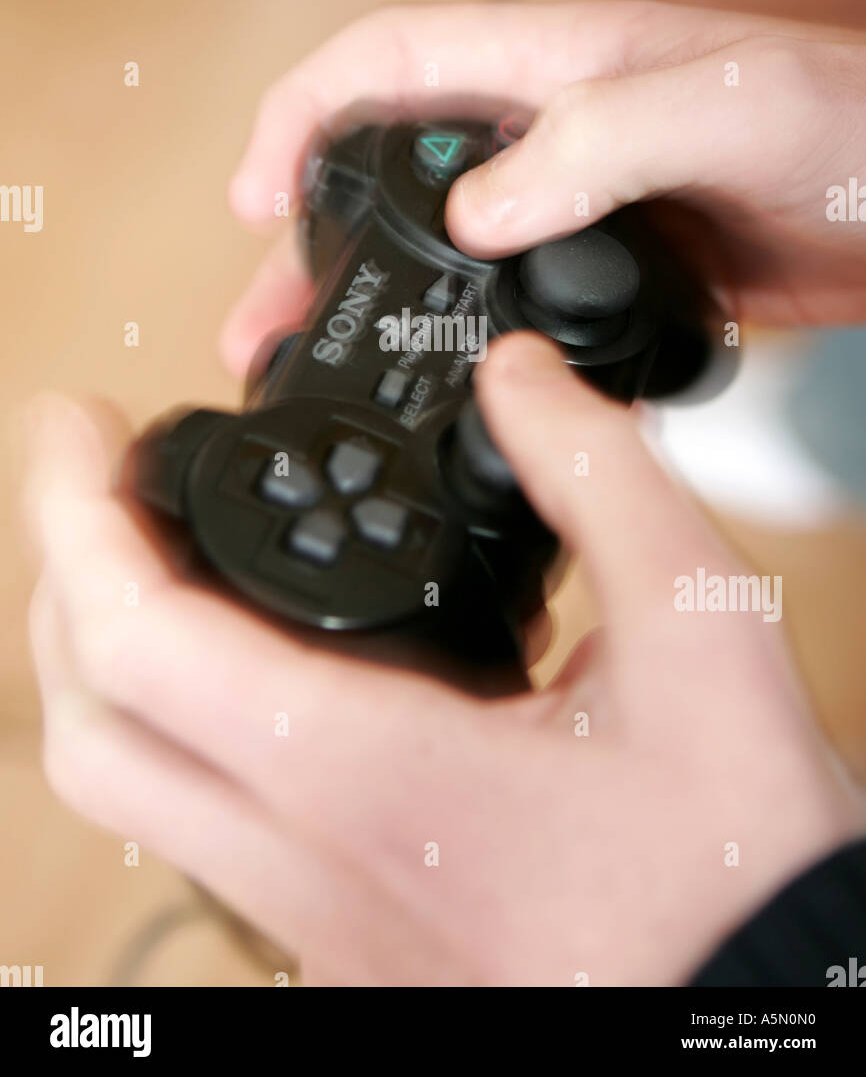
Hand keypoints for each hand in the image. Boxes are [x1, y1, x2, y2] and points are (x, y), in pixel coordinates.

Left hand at [23, 336, 862, 985]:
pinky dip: (182, 732)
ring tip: (160, 564)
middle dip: (60, 586)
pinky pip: (205, 834)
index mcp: (371, 774)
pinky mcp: (344, 948)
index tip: (76, 423)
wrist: (765, 1011)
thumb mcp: (700, 634)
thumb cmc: (737, 860)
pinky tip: (254, 676)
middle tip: (104, 493)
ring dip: (112, 665)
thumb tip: (518, 380)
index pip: (137, 639)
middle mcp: (310, 862)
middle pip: (88, 731)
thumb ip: (597, 479)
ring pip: (133, 796)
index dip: (74, 511)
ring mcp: (314, 923)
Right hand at [223, 0, 865, 375]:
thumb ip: (601, 141)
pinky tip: (437, 382)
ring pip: (436, 243)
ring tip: (317, 359)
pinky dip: (453, 334)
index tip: (256, 193)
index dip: (304, 113)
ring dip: (368, 295)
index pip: (391, 59)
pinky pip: (506, 297)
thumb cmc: (857, 125)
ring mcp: (578, 206)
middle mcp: (554, 132)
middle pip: (388, 165)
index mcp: (560, 64)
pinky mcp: (611, 271)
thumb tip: (480, 208)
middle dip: (310, 234)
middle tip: (264, 317)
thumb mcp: (733, 104)